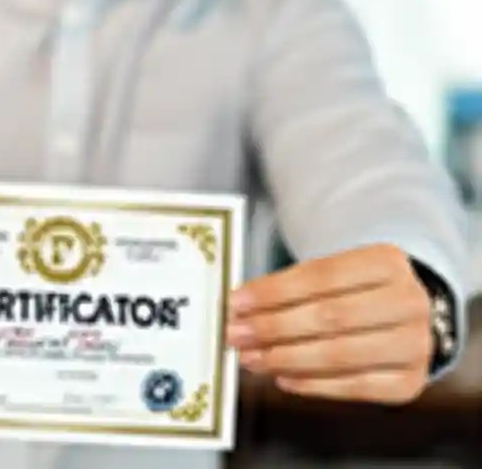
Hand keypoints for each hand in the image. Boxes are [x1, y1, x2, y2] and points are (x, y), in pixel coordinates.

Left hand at [226, 244, 432, 404]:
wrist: (401, 317)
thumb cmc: (352, 292)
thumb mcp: (329, 275)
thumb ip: (289, 289)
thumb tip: (238, 309)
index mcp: (387, 262)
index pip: (321, 276)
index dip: (273, 291)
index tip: (234, 303)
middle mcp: (410, 302)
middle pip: (331, 317)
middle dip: (273, 328)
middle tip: (234, 334)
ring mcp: (416, 345)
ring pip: (341, 354)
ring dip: (285, 358)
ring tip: (250, 358)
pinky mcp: (410, 383)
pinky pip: (355, 388)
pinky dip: (313, 384)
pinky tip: (282, 378)